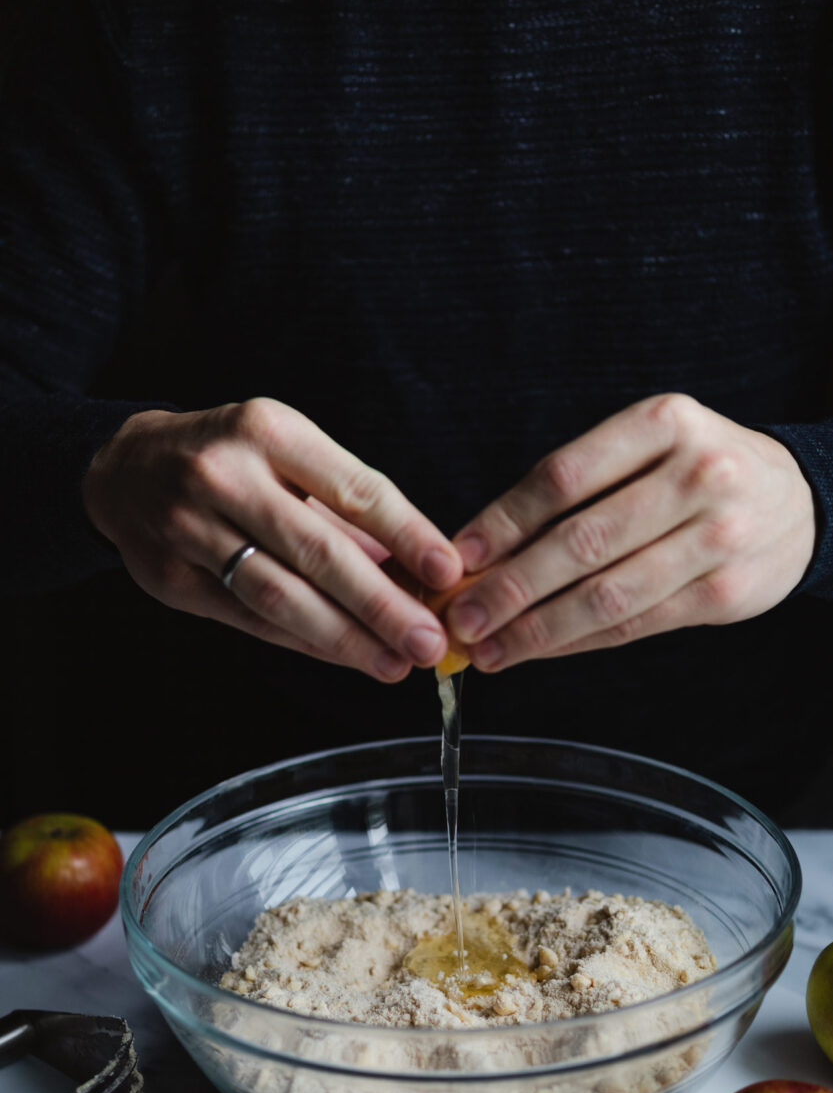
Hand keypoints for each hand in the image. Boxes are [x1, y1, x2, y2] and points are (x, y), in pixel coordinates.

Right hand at [82, 398, 462, 679]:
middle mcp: (224, 475)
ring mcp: (189, 528)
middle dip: (382, 604)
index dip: (407, 534)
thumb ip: (346, 506)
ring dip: (345, 637)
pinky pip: (249, 619)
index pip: (354, 488)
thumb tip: (418, 566)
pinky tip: (344, 656)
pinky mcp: (172, 577)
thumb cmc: (231, 459)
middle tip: (428, 641)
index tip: (447, 572)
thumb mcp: (288, 452)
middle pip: (318, 552)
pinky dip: (303, 642)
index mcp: (268, 430)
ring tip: (393, 663)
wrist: (125, 468)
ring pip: (281, 595)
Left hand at [444, 393, 815, 669]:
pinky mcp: (725, 593)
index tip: (460, 557)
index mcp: (664, 422)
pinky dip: (578, 643)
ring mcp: (717, 537)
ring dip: (537, 629)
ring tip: (487, 649)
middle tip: (460, 618)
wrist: (800, 502)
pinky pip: (636, 626)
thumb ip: (578, 487)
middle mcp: (697, 474)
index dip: (504, 522)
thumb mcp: (648, 446)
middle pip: (583, 541)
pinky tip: (539, 651)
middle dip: (511, 588)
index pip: (565, 477)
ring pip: (608, 595)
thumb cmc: (695, 471)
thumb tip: (482, 551)